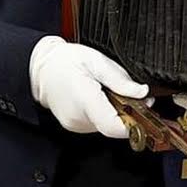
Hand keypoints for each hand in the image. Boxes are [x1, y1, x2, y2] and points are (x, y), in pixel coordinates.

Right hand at [29, 36, 146, 136]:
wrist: (41, 68)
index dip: (136, 123)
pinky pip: (98, 123)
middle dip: (128, 111)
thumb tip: (142, 93)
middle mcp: (79, 117)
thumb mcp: (96, 60)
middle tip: (128, 92)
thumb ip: (120, 79)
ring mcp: (75, 124)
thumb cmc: (64, 61)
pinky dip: (104, 112)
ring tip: (107, 90)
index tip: (145, 109)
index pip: (115, 126)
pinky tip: (98, 97)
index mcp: (85, 99)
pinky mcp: (75, 125)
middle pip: (115, 126)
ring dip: (115, 111)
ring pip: (107, 125)